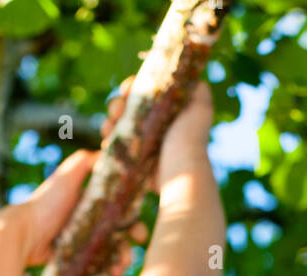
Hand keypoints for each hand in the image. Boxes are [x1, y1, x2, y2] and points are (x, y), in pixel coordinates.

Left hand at [17, 148, 145, 275]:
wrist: (23, 233)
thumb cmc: (45, 203)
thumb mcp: (66, 176)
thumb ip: (84, 162)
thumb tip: (105, 152)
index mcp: (89, 199)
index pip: (118, 207)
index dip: (132, 217)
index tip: (139, 228)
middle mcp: (87, 218)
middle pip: (117, 231)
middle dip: (130, 241)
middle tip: (135, 250)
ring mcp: (80, 239)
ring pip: (108, 250)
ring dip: (120, 260)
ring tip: (120, 270)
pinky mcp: (73, 257)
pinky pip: (95, 264)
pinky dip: (106, 270)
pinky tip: (111, 275)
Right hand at [103, 77, 213, 193]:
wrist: (181, 171)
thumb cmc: (190, 137)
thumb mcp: (200, 106)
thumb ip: (197, 88)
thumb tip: (189, 74)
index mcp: (165, 111)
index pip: (145, 93)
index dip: (133, 88)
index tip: (127, 89)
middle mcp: (153, 126)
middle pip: (127, 107)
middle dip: (117, 105)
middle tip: (117, 110)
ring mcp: (142, 144)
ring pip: (118, 126)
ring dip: (109, 122)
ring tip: (108, 126)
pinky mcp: (133, 161)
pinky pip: (114, 147)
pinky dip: (107, 141)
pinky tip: (106, 140)